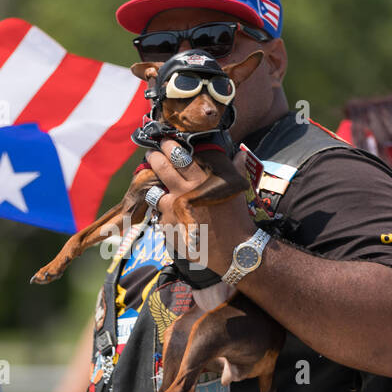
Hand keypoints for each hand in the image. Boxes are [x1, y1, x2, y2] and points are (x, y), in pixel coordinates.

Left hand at [145, 138, 255, 273]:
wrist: (233, 250)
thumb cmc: (236, 218)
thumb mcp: (238, 191)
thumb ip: (236, 170)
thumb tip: (240, 154)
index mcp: (203, 179)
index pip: (180, 154)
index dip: (169, 145)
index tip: (165, 141)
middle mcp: (186, 190)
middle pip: (162, 166)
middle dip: (154, 156)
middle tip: (152, 153)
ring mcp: (174, 208)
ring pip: (153, 190)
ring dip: (152, 185)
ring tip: (154, 183)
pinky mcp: (167, 224)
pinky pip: (158, 213)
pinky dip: (161, 211)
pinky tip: (167, 212)